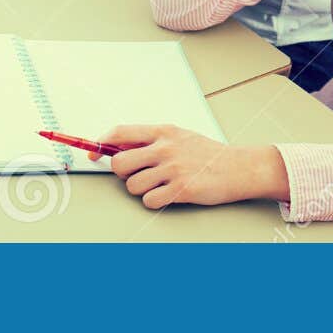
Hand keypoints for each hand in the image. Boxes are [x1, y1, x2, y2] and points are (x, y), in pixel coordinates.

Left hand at [102, 125, 287, 208]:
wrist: (239, 167)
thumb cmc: (207, 154)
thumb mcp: (179, 137)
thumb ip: (151, 141)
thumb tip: (117, 147)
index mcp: (164, 131)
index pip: (120, 132)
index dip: (100, 143)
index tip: (93, 154)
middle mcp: (166, 147)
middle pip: (119, 163)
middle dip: (124, 174)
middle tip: (138, 174)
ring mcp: (173, 168)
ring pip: (132, 186)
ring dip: (142, 190)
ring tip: (161, 184)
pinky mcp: (180, 189)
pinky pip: (148, 201)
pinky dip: (154, 201)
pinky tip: (169, 194)